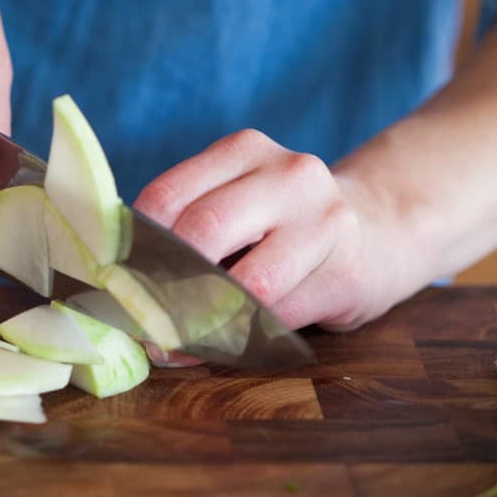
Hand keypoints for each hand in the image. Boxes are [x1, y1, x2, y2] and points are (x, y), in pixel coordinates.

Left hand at [135, 130, 400, 331]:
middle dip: (163, 286)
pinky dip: (240, 339)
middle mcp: (288, 174)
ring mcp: (324, 222)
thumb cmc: (286, 225)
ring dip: (199, 323)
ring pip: (243, 283)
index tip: (116, 285)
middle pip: (202, 231)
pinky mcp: (346, 275)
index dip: (134, 249)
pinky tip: (222, 346)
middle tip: (141, 322)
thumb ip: (188, 225)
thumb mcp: (240, 200)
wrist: (381, 232)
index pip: (168, 196)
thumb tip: (119, 285)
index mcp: (245, 150)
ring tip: (175, 343)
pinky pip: (277, 317)